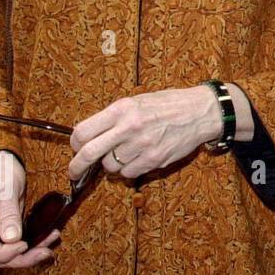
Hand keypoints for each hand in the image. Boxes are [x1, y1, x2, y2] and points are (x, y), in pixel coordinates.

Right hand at [0, 151, 58, 267]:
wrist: (5, 162)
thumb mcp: (4, 187)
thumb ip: (8, 212)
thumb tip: (12, 239)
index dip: (2, 254)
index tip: (22, 245)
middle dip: (21, 258)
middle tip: (45, 252)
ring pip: (11, 254)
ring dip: (31, 254)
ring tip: (51, 247)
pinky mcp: (12, 229)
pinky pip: (21, 243)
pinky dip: (36, 244)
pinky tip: (51, 236)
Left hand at [69, 86, 221, 180]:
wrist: (201, 111)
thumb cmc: (169, 105)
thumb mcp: (137, 101)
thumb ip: (114, 117)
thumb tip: (90, 137)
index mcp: (122, 109)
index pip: (83, 131)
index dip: (75, 143)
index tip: (76, 148)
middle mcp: (129, 127)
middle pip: (89, 153)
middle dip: (77, 166)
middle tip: (74, 172)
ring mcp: (142, 145)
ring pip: (110, 166)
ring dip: (113, 164)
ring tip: (127, 153)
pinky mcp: (154, 159)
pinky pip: (129, 173)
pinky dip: (130, 169)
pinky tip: (140, 157)